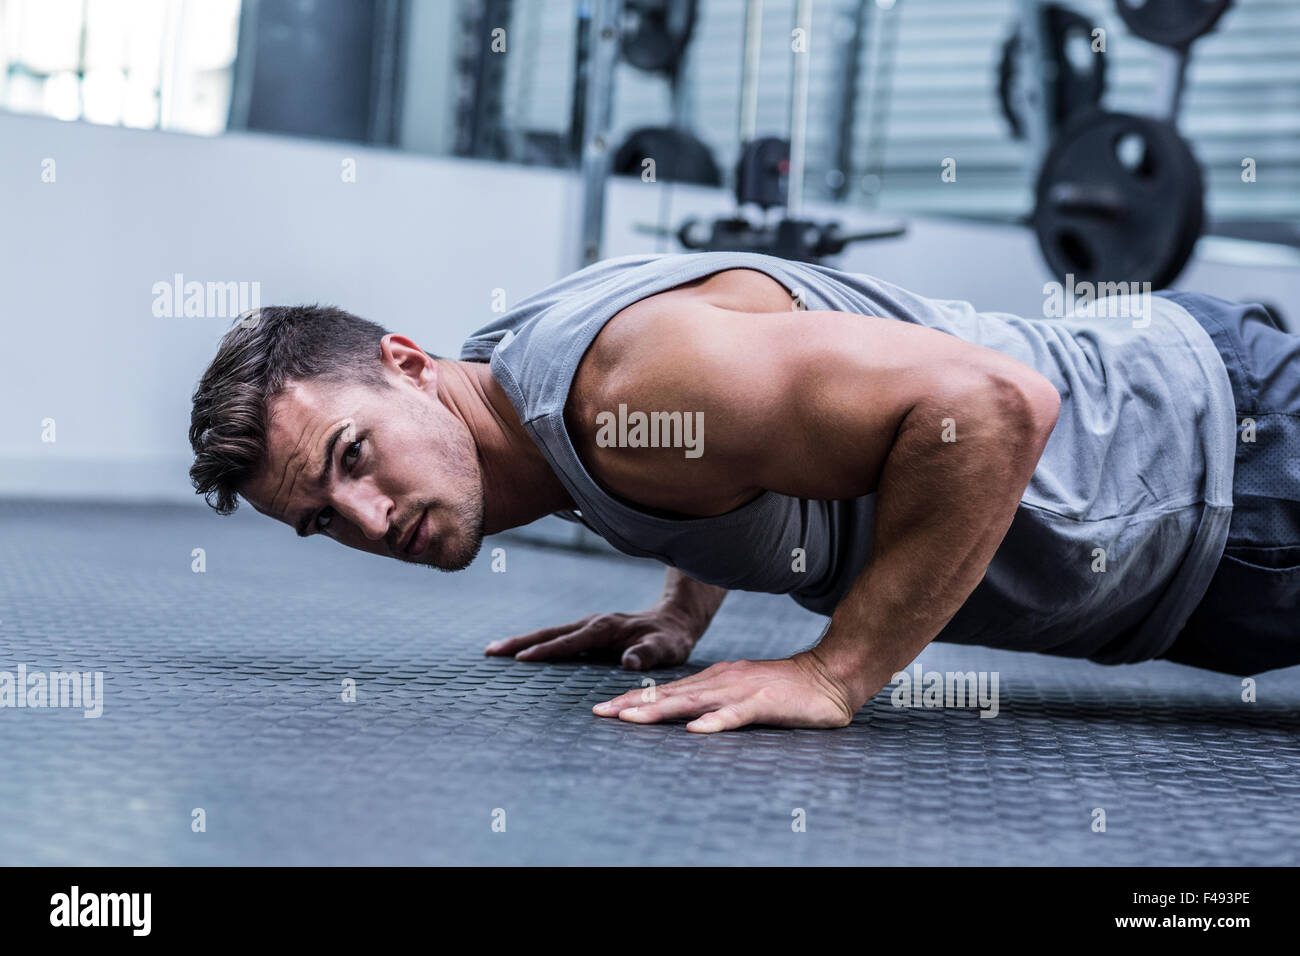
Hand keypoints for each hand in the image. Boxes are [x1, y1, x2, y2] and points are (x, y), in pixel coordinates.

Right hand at [485, 606, 700, 669]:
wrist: (676, 620)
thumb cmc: (670, 638)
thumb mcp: (666, 648)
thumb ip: (649, 654)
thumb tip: (629, 662)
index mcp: (605, 628)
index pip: (571, 641)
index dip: (547, 651)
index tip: (522, 659)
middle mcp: (593, 624)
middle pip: (550, 633)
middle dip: (521, 642)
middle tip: (491, 651)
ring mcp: (589, 627)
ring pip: (550, 634)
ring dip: (523, 641)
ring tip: (495, 650)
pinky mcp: (589, 633)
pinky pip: (558, 638)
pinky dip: (537, 644)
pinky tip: (523, 652)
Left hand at [592, 650, 859, 732]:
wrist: (832, 674)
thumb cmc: (788, 690)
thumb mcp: (744, 693)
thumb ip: (719, 702)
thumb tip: (689, 718)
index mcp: (716, 679)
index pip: (668, 690)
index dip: (636, 698)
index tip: (606, 709)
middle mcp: (722, 681)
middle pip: (671, 694)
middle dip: (633, 704)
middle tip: (601, 713)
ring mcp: (742, 690)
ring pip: (693, 702)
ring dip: (660, 710)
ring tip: (630, 719)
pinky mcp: (765, 703)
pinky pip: (735, 715)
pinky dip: (714, 722)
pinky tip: (694, 731)